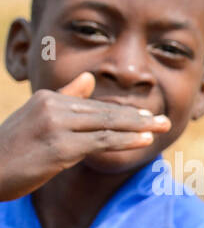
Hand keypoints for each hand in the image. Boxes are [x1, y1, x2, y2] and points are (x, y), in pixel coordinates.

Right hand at [0, 73, 170, 201]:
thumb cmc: (12, 149)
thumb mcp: (36, 117)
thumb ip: (64, 97)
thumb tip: (89, 78)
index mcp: (48, 98)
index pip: (94, 105)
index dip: (123, 112)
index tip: (147, 115)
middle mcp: (52, 107)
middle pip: (104, 112)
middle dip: (137, 117)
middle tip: (165, 120)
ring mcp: (55, 126)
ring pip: (105, 124)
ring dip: (137, 127)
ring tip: (161, 128)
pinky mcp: (59, 147)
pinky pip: (99, 142)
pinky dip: (124, 140)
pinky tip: (144, 141)